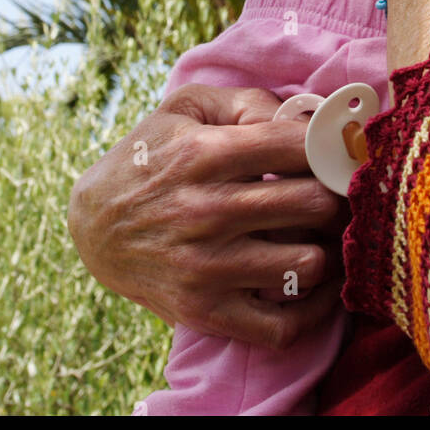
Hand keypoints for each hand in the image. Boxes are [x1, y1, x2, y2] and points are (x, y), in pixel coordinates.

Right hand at [66, 83, 345, 349]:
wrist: (94, 228)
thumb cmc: (150, 159)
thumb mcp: (186, 109)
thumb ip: (249, 102)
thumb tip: (306, 120)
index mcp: (205, 154)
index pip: (299, 146)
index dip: (330, 148)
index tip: (334, 154)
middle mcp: (206, 210)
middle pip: (314, 205)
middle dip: (334, 197)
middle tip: (334, 196)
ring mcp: (206, 267)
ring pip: (309, 264)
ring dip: (324, 249)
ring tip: (318, 236)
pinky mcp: (204, 311)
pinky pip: (284, 327)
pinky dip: (310, 309)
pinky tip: (310, 284)